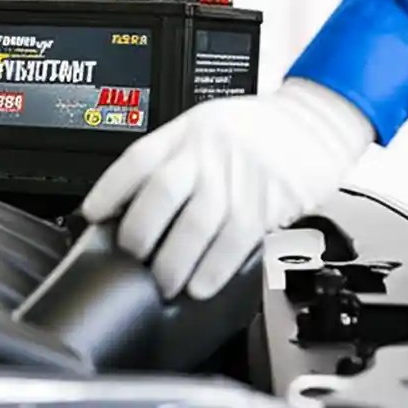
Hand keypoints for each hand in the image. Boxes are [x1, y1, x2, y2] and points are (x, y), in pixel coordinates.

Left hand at [80, 78, 373, 299]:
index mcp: (185, 132)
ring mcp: (236, 178)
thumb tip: (131, 203)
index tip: (93, 215)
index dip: (109, 190)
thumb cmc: (257, 129)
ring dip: (173, 263)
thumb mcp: (205, 126)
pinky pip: (232, 243)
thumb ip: (172, 158)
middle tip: (130, 258)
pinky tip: (199, 286)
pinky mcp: (265, 204)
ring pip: (194, 226)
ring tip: (162, 283)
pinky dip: (212, 271)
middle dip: (138, 235)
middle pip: (159, 195)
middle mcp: (206, 153)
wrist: (315, 122)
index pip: (137, 160)